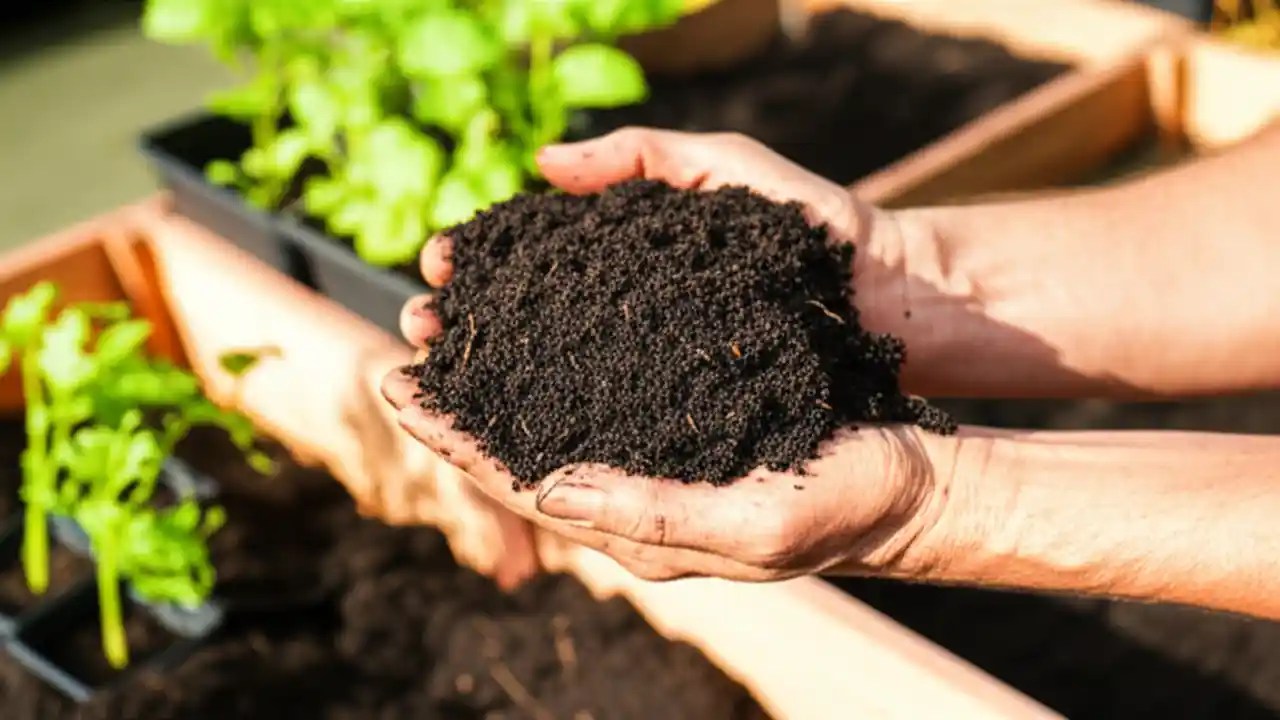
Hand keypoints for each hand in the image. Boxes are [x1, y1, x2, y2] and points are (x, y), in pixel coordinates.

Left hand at [390, 127, 951, 580]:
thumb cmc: (843, 507)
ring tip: (449, 330)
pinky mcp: (681, 430)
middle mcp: (633, 500)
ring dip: (495, 380)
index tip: (399, 389)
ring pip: (551, 423)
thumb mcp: (754, 522)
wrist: (908, 485)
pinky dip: (551, 368)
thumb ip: (652, 513)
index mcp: (640, 530)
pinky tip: (534, 337)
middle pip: (519, 453)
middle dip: (456, 404)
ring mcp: (656, 465)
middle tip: (403, 342)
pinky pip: (597, 402)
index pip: (521, 484)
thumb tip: (548, 489)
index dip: (454, 439)